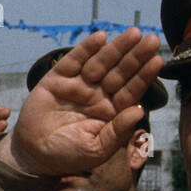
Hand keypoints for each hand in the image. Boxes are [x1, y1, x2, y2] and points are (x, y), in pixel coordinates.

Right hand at [0, 28, 161, 176]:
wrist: (33, 155)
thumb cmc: (68, 156)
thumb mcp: (97, 150)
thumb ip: (118, 132)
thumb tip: (139, 111)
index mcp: (110, 112)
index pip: (131, 90)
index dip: (144, 76)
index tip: (157, 60)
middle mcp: (97, 96)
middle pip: (120, 72)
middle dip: (135, 56)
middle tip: (151, 40)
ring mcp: (78, 85)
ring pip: (101, 62)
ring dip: (117, 48)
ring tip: (133, 34)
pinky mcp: (58, 79)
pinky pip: (74, 60)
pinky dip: (86, 49)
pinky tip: (101, 37)